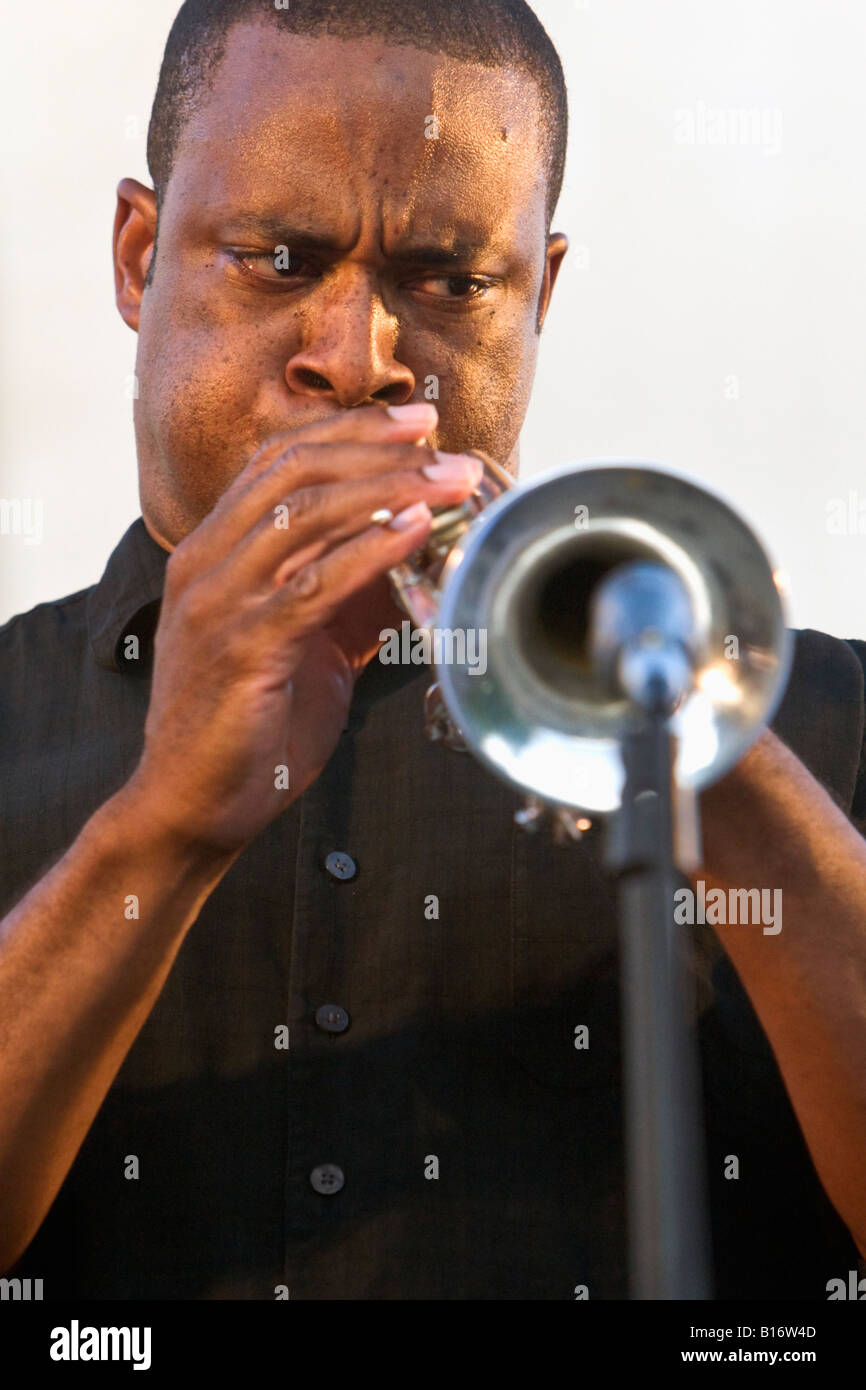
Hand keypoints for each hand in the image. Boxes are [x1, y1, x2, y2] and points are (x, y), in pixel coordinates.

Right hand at [124, 403, 482, 854]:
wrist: (194, 804)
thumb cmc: (252, 724)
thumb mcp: (307, 643)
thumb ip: (348, 595)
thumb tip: (415, 554)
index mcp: (214, 551)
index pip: (279, 460)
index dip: (349, 430)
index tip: (415, 424)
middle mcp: (207, 561)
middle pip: (294, 469)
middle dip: (376, 445)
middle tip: (443, 442)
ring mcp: (218, 601)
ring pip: (306, 513)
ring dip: (389, 487)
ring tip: (450, 482)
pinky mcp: (241, 646)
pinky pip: (313, 582)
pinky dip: (371, 550)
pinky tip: (416, 533)